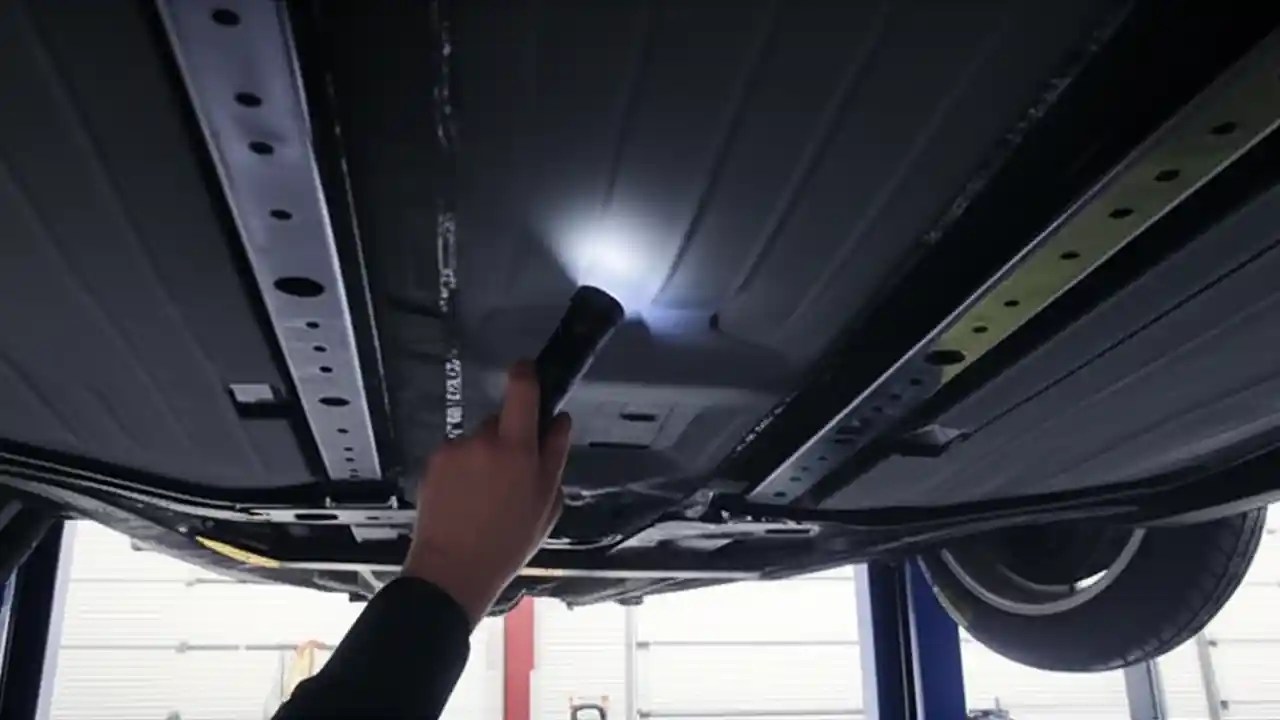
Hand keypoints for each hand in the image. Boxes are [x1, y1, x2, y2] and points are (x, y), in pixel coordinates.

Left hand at [402, 360, 571, 624]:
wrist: (452, 572)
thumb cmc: (508, 544)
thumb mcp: (547, 504)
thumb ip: (554, 456)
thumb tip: (559, 422)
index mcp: (517, 449)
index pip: (521, 391)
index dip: (526, 374)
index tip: (527, 371)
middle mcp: (483, 441)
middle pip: (501, 420)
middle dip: (509, 437)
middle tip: (513, 475)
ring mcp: (454, 451)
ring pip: (478, 442)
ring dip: (485, 458)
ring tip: (486, 498)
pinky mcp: (433, 464)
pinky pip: (456, 456)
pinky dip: (463, 471)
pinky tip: (465, 502)